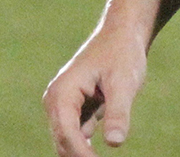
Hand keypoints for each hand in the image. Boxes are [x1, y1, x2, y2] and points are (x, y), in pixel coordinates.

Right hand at [43, 28, 148, 156]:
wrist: (123, 35)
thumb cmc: (122, 54)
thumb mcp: (123, 82)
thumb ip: (118, 112)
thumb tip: (114, 143)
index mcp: (62, 93)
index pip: (68, 134)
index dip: (83, 155)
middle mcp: (56, 101)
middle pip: (63, 143)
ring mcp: (63, 106)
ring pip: (68, 142)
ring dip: (83, 154)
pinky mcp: (75, 109)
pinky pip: (77, 135)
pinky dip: (88, 146)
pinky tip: (104, 144)